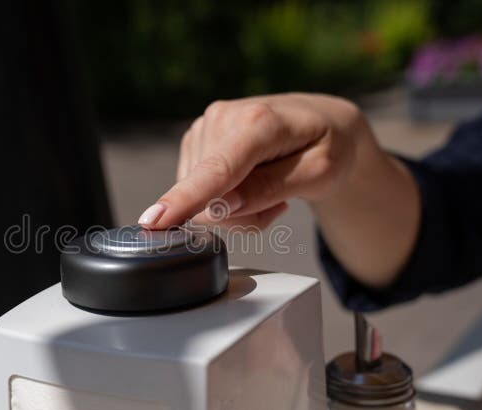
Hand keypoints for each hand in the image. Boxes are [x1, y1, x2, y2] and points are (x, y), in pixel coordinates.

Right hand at [137, 93, 378, 228]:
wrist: (321, 122)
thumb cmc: (328, 146)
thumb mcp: (319, 173)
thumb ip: (269, 189)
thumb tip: (221, 206)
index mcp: (258, 122)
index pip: (217, 170)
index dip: (185, 199)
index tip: (153, 221)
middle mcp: (222, 117)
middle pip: (209, 198)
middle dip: (241, 216)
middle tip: (279, 203)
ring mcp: (204, 126)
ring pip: (200, 200)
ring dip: (234, 210)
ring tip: (268, 187)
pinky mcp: (195, 139)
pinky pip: (198, 191)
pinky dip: (223, 199)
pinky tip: (248, 181)